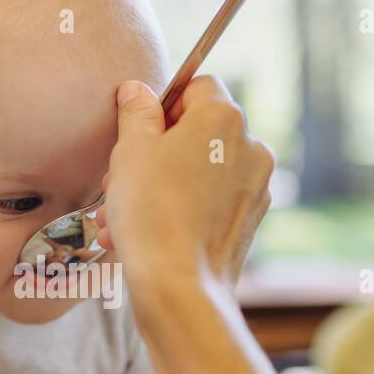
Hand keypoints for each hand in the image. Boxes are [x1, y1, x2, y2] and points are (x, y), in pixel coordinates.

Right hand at [96, 76, 274, 290]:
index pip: (197, 87)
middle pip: (198, 133)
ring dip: (158, 186)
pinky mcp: (249, 221)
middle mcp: (250, 147)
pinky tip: (141, 234)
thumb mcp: (130, 152)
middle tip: (118, 179)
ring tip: (119, 217)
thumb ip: (136, 113)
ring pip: (199, 172)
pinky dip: (179, 210)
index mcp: (224, 118)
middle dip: (154, 153)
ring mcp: (255, 187)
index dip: (164, 106)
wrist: (179, 286)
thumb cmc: (151, 213)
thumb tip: (136, 91)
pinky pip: (210, 203)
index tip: (138, 133)